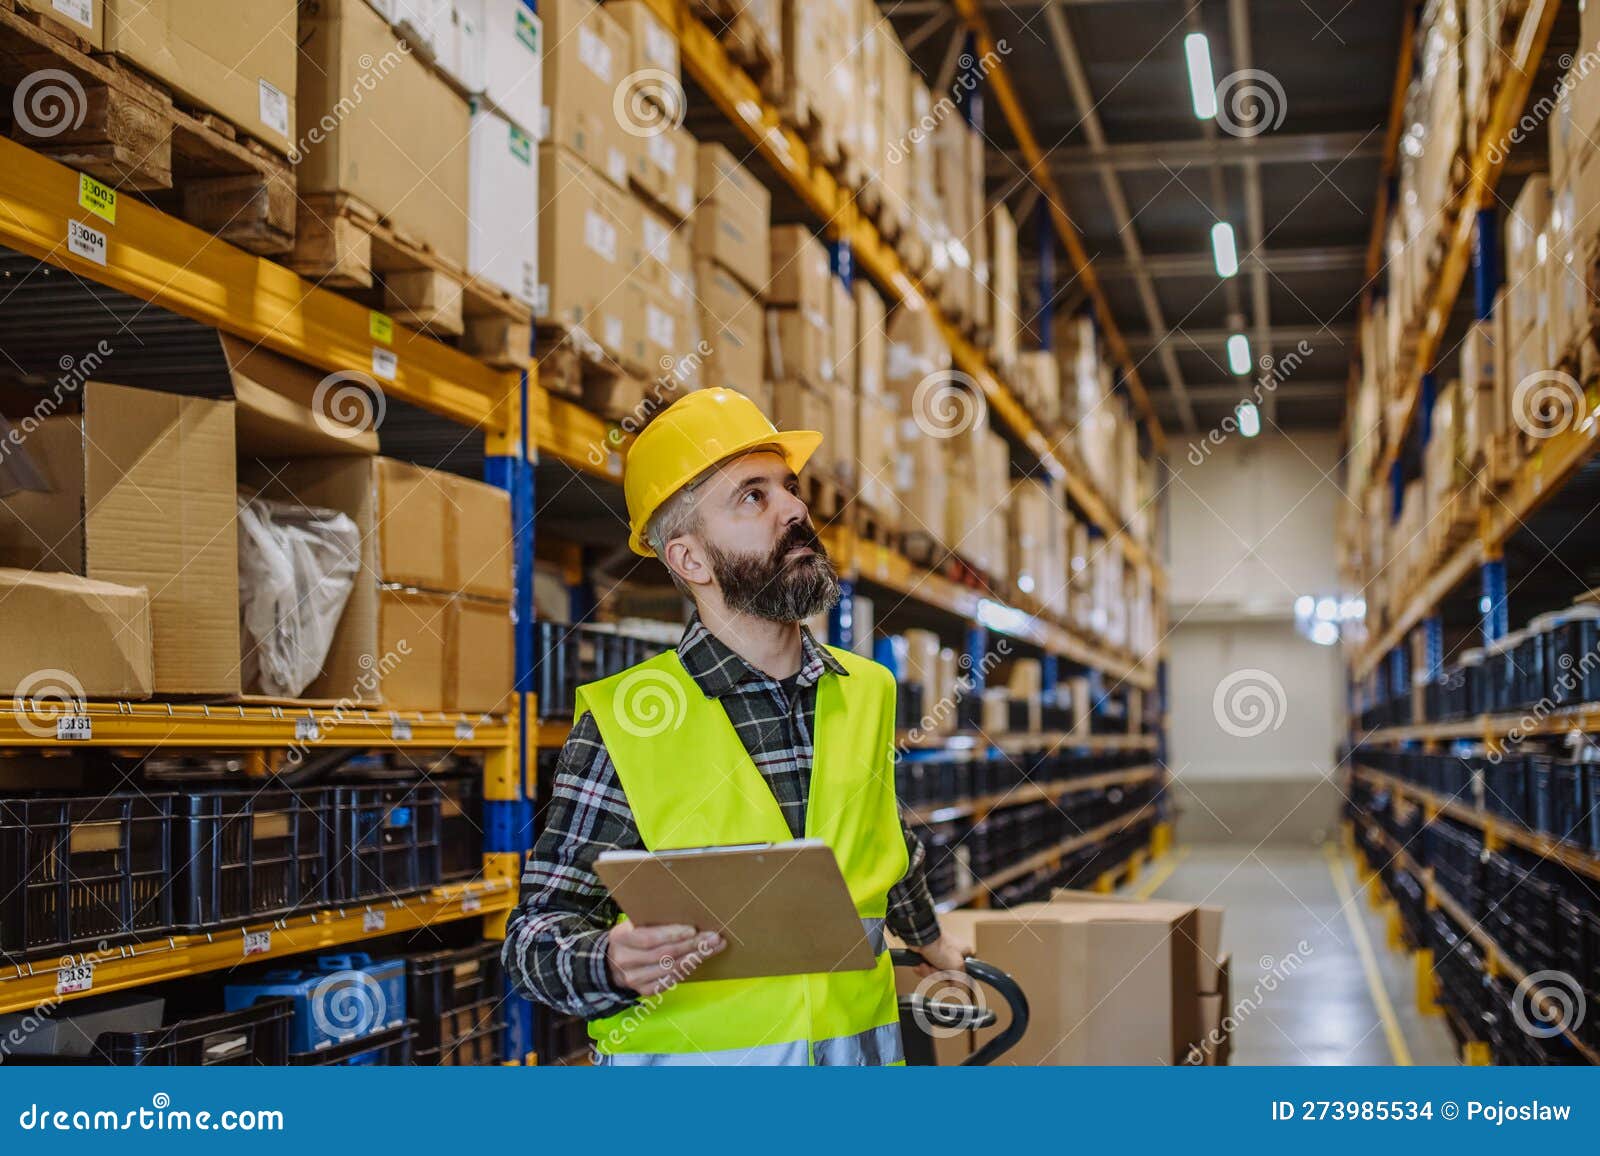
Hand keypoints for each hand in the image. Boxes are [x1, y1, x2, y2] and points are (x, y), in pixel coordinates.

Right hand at [606, 922, 724, 995]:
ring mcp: (634, 979)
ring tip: (713, 947)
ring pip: (670, 969)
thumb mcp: (633, 924)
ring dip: (695, 957)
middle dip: (692, 945)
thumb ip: (653, 921)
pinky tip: (698, 959)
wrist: (611, 963)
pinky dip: (686, 969)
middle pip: (664, 955)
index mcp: (621, 938)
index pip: (649, 939)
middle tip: (713, 938)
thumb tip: (687, 915)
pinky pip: (670, 980)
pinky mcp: (644, 991)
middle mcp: (625, 960)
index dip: (672, 935)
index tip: (693, 930)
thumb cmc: (630, 937)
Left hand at [911, 930, 972, 977]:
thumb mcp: (956, 965)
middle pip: (949, 976)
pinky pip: (928, 970)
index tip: (953, 979)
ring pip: (937, 974)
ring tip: (926, 965)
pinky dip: (923, 969)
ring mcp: (941, 956)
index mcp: (964, 954)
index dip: (958, 978)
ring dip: (929, 972)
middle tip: (937, 968)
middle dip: (939, 975)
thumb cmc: (939, 945)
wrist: (920, 938)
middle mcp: (954, 955)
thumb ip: (961, 979)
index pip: (966, 972)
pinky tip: (921, 964)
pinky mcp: (930, 957)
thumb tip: (958, 988)